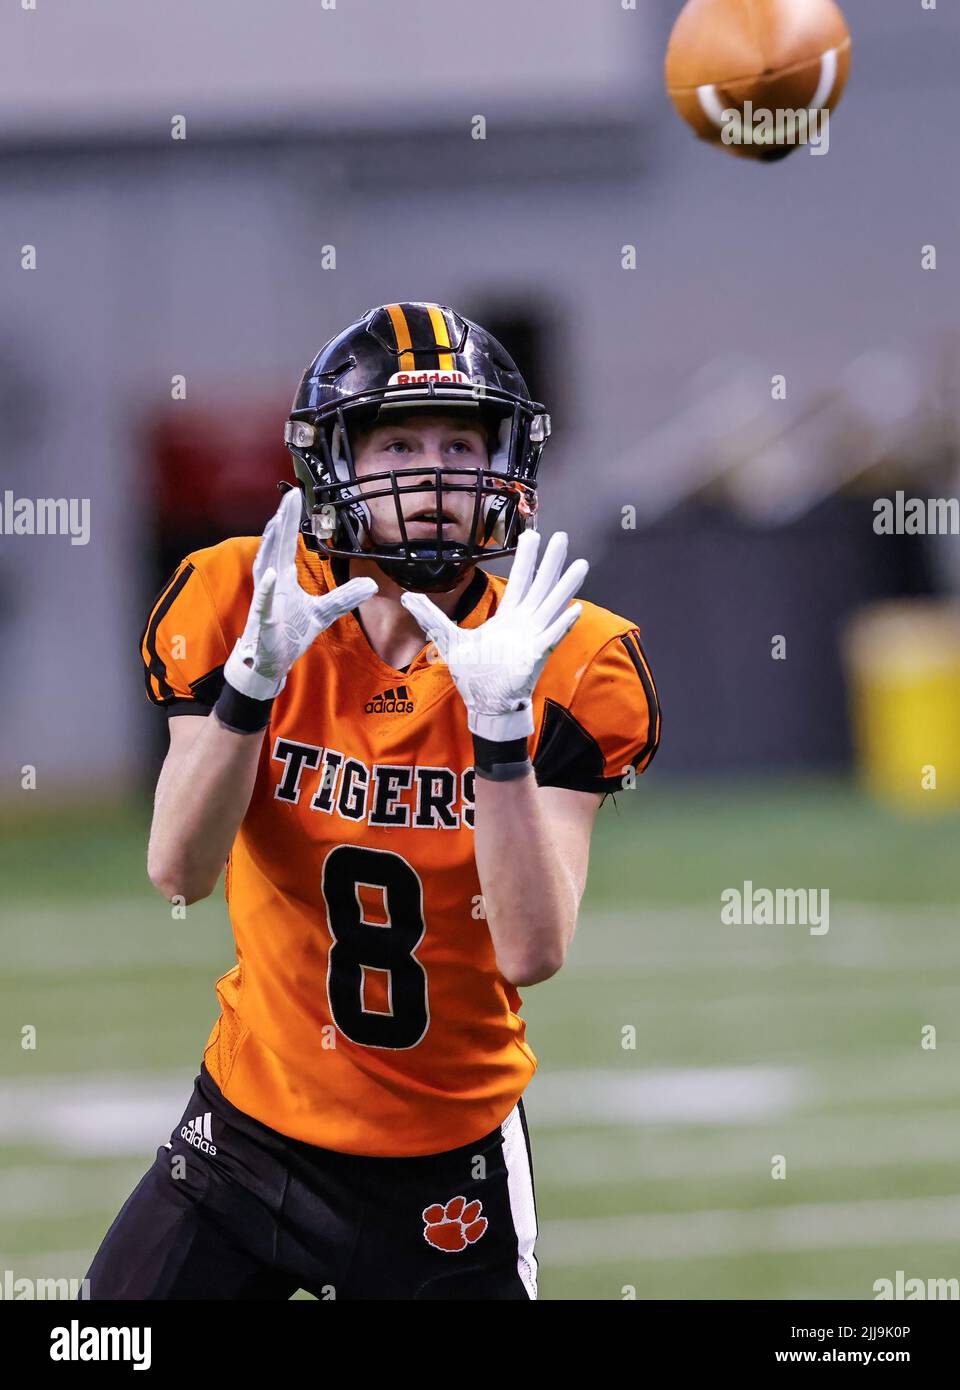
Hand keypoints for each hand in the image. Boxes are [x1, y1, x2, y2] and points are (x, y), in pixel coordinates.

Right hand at [224, 488, 377, 699]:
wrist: (268, 661)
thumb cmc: (288, 632)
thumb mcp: (323, 613)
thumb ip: (344, 597)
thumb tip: (371, 584)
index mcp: (284, 578)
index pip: (287, 544)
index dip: (291, 521)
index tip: (296, 496)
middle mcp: (272, 583)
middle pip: (276, 546)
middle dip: (282, 521)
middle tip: (289, 496)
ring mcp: (265, 600)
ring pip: (266, 566)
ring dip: (271, 544)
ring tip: (277, 521)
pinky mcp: (263, 620)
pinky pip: (263, 602)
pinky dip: (266, 589)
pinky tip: (272, 574)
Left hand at [400, 530, 586, 739]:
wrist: (485, 703)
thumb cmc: (474, 673)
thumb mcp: (449, 639)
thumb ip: (432, 616)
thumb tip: (408, 597)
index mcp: (507, 616)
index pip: (519, 580)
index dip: (526, 558)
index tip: (532, 535)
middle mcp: (524, 621)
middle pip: (540, 585)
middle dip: (550, 561)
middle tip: (562, 537)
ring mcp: (533, 636)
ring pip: (552, 605)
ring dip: (566, 585)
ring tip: (581, 564)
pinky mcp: (536, 654)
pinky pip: (553, 635)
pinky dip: (563, 622)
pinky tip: (575, 608)